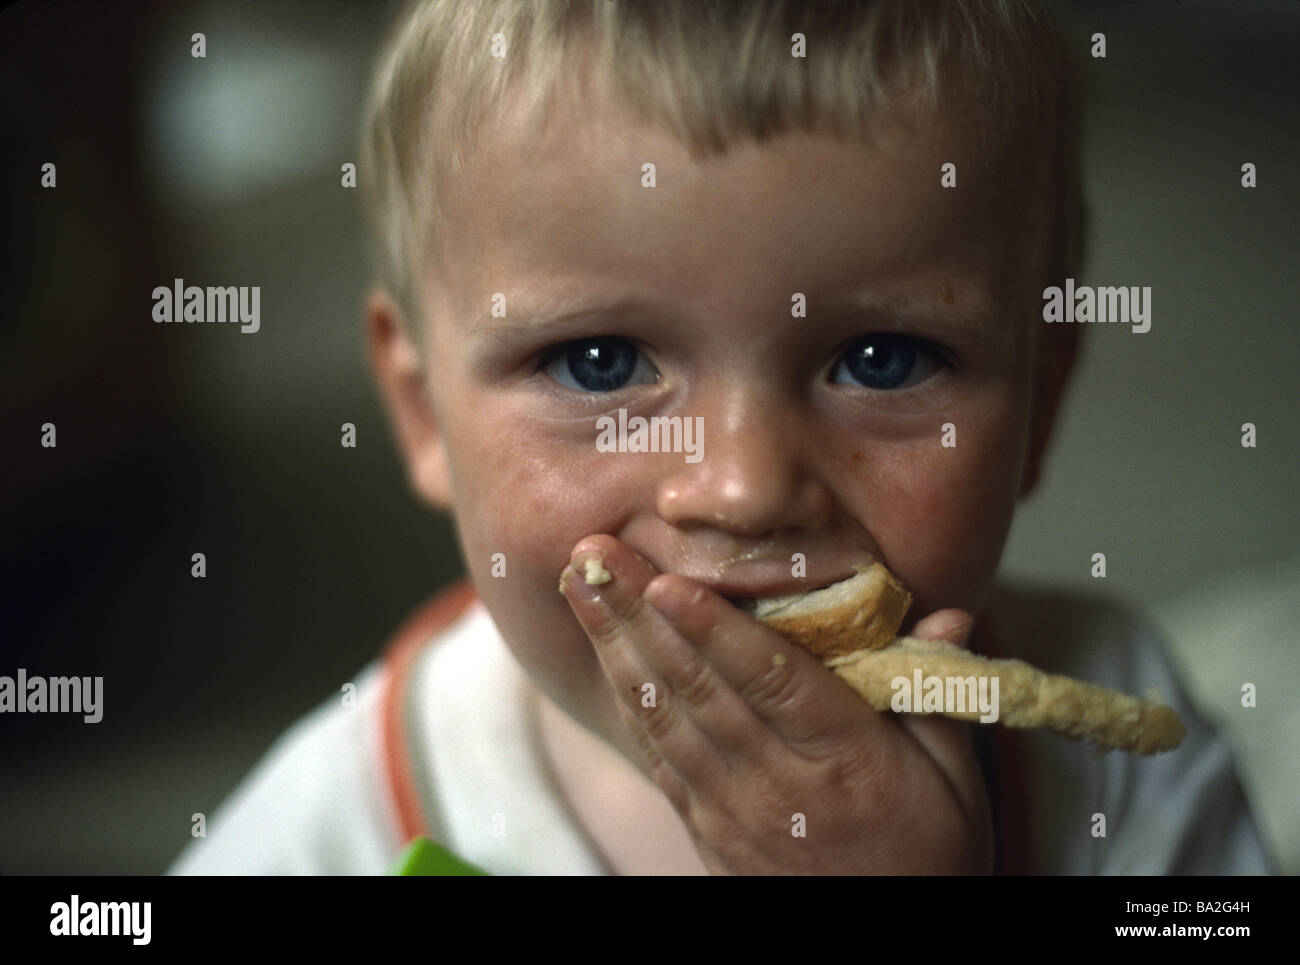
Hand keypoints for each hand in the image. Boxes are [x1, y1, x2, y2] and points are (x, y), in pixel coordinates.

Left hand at [560, 535, 993, 874]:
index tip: (670, 582)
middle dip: (640, 614)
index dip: (717, 631)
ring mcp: (732, 808)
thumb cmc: (929, 856)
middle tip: (595, 555)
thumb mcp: (958, 781)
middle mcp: (777, 782)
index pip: (772, 682)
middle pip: (698, 687)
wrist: (883, 946)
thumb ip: (936, 692)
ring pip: (663, 715)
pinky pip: (656, 755)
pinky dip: (626, 698)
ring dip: (616, 645)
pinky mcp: (706, 826)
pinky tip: (604, 652)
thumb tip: (950, 614)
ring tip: (582, 587)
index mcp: (845, 759)